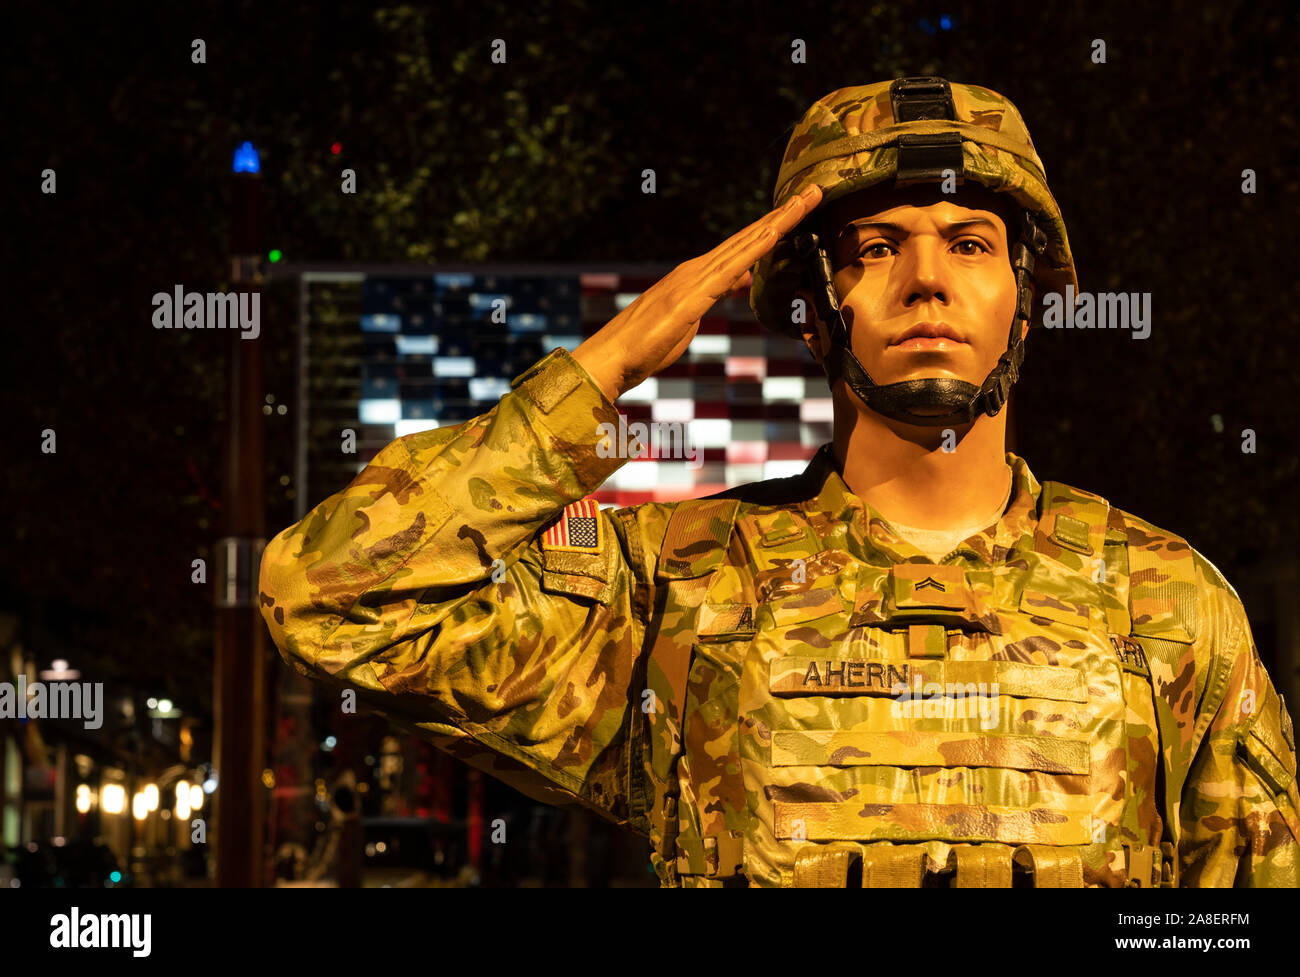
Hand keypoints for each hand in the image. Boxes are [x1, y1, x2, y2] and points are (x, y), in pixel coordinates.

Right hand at [572, 183, 822, 400]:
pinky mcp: (690, 298)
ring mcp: (693, 280)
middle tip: (815, 191)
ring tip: (806, 202)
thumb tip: (742, 278)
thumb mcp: (692, 315)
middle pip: (749, 236)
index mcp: (698, 275)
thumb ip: (718, 293)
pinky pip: (728, 270)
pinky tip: (772, 235)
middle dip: (784, 214)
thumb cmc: (646, 343)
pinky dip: (752, 250)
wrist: (611, 356)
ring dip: (777, 222)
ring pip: (744, 245)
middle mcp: (697, 269)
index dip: (775, 227)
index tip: (801, 210)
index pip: (745, 246)